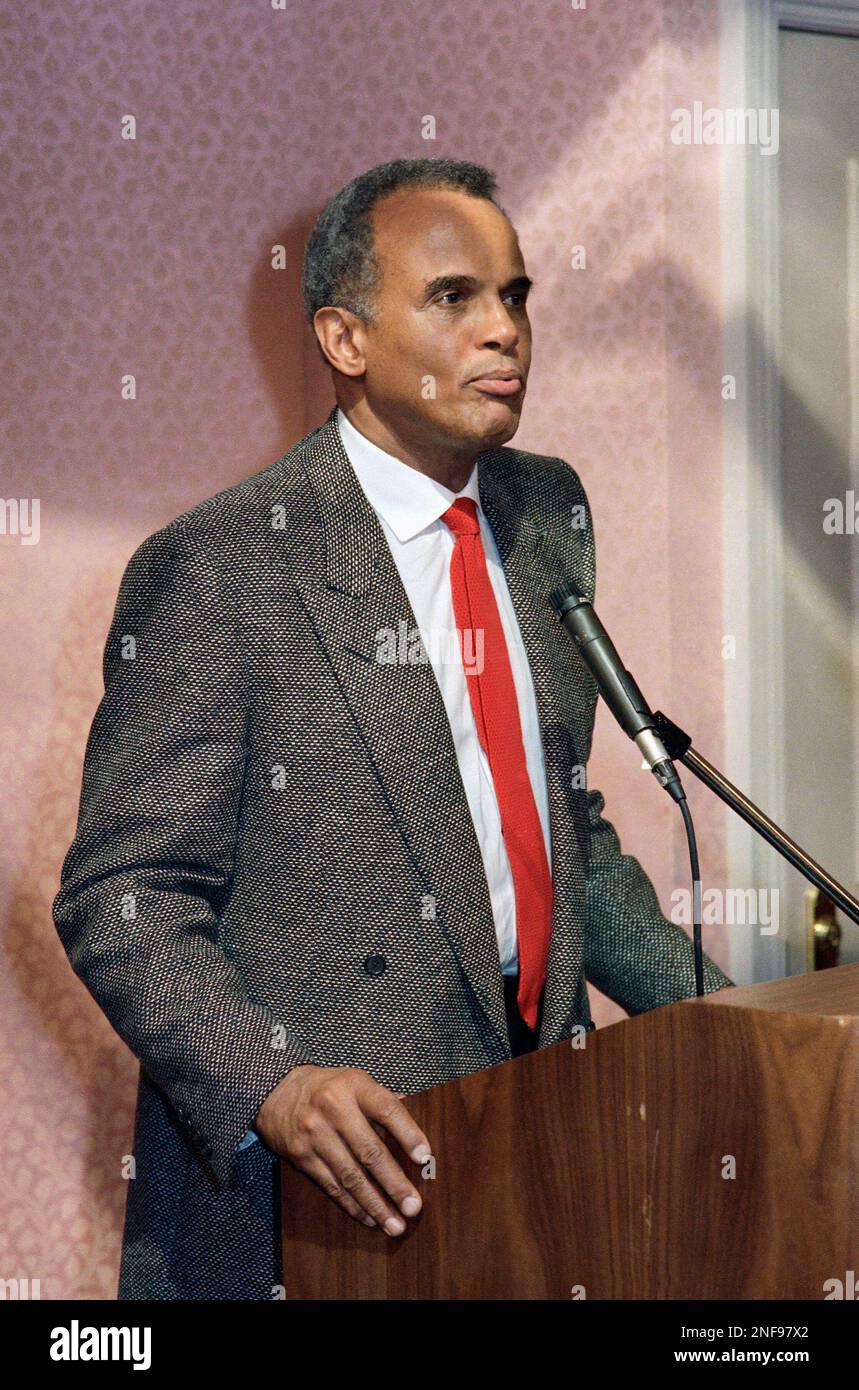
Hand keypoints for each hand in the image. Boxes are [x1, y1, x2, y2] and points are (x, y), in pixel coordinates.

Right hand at [255, 1064, 431, 1235]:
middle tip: (413, 1206)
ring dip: (375, 1204)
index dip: (408, 1134)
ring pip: (350, 1176)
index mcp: (354, 1085)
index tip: (425, 1158)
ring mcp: (315, 1133)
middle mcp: (334, 1108)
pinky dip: (352, 1205)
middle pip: (369, 1151)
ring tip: (394, 1224)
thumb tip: (415, 1132)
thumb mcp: (356, 1082)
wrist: (277, 1091)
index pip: (386, 1110)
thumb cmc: (329, 1088)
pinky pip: (331, 1185)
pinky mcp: (301, 1156)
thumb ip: (383, 1102)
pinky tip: (368, 1218)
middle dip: (394, 1183)